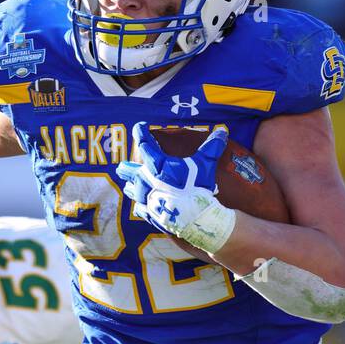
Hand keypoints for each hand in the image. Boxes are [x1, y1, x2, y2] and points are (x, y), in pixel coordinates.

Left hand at [116, 122, 236, 255]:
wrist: (194, 217)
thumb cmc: (197, 187)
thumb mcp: (205, 164)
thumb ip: (211, 147)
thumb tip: (222, 132)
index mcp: (156, 165)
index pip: (144, 143)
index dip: (140, 132)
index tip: (140, 126)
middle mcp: (145, 180)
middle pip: (128, 171)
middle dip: (126, 168)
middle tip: (122, 167)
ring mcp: (145, 198)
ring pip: (131, 190)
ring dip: (131, 186)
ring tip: (129, 185)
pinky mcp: (149, 214)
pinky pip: (140, 209)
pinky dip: (141, 206)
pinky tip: (141, 207)